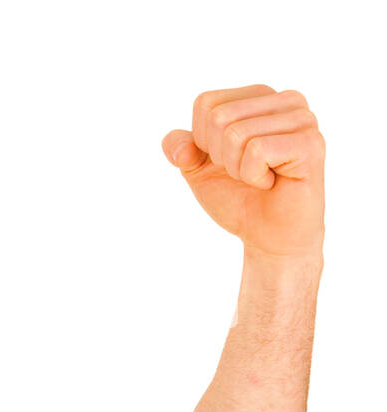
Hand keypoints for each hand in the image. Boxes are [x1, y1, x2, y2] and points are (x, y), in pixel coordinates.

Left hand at [162, 85, 324, 261]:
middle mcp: (286, 100)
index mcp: (259, 96)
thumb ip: (179, 148)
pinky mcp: (311, 143)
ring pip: (236, 134)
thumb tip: (181, 149)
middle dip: (220, 157)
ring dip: (237, 169)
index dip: (202, 142)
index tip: (228, 160)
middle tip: (245, 172)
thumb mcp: (197, 169)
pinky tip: (273, 182)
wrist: (269, 236)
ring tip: (261, 177)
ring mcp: (303, 119)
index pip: (206, 103)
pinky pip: (257, 151)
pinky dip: (253, 176)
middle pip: (218, 117)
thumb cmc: (238, 196)